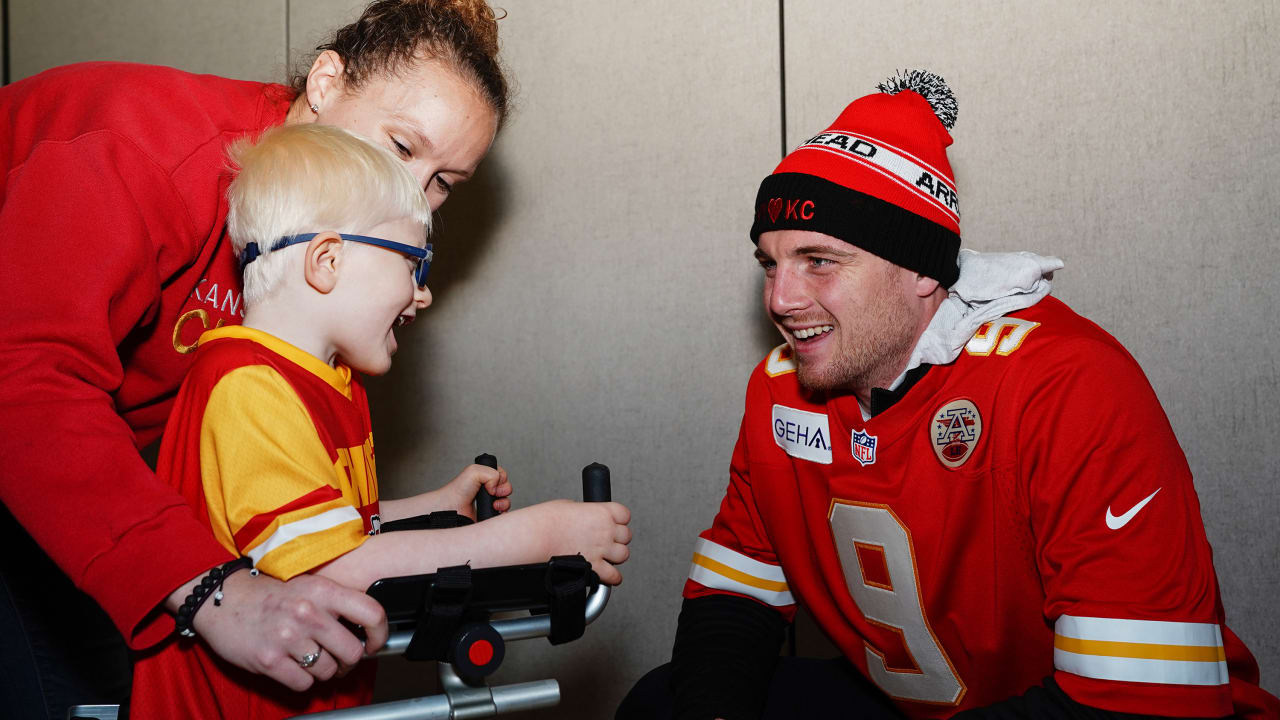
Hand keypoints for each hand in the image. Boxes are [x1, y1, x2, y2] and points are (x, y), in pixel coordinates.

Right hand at [189, 570, 387, 689]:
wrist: (221, 598)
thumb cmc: (268, 593)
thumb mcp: (307, 585)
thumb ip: (335, 603)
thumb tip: (364, 629)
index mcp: (323, 590)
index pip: (372, 613)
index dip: (380, 634)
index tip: (373, 643)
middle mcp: (309, 613)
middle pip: (352, 652)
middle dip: (348, 661)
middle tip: (339, 660)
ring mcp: (288, 637)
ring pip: (327, 671)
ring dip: (322, 671)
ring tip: (309, 659)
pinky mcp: (269, 660)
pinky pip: (302, 684)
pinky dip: (301, 681)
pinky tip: (291, 666)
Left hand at [438, 462, 512, 518]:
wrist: (452, 508)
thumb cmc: (457, 491)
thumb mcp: (475, 471)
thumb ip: (493, 472)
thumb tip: (497, 486)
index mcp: (484, 478)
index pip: (502, 476)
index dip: (502, 478)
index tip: (494, 482)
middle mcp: (487, 491)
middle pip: (507, 489)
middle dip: (505, 490)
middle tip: (494, 492)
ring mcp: (489, 504)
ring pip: (507, 502)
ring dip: (504, 502)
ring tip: (494, 504)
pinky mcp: (489, 516)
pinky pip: (503, 515)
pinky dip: (503, 513)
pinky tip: (494, 511)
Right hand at [506, 500, 631, 584]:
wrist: (536, 537)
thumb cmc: (547, 521)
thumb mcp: (570, 505)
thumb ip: (586, 512)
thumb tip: (587, 516)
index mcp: (601, 512)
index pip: (624, 515)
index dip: (619, 520)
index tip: (614, 522)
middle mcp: (605, 531)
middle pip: (626, 535)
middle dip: (618, 538)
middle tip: (607, 540)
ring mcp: (601, 550)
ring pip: (623, 555)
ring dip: (616, 556)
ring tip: (606, 556)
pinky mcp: (594, 567)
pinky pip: (614, 576)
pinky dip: (613, 577)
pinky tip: (607, 574)